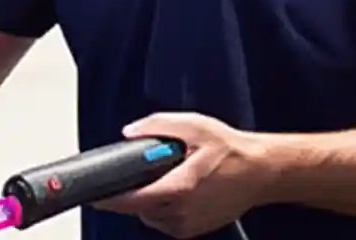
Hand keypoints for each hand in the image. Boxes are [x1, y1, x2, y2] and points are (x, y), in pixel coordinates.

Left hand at [91, 112, 277, 238]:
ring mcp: (189, 224)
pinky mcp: (194, 230)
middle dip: (129, 194)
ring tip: (158, 180)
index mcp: (179, 188)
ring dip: (146, 202)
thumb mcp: (193, 126)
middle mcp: (183, 211)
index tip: (94, 194)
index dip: (110, 198)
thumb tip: (130, 132)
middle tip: (130, 175)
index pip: (133, 200)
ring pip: (150, 218)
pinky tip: (170, 191)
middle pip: (138, 210)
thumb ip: (157, 126)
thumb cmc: (231, 150)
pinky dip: (160, 209)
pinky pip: (165, 223)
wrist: (261, 172)